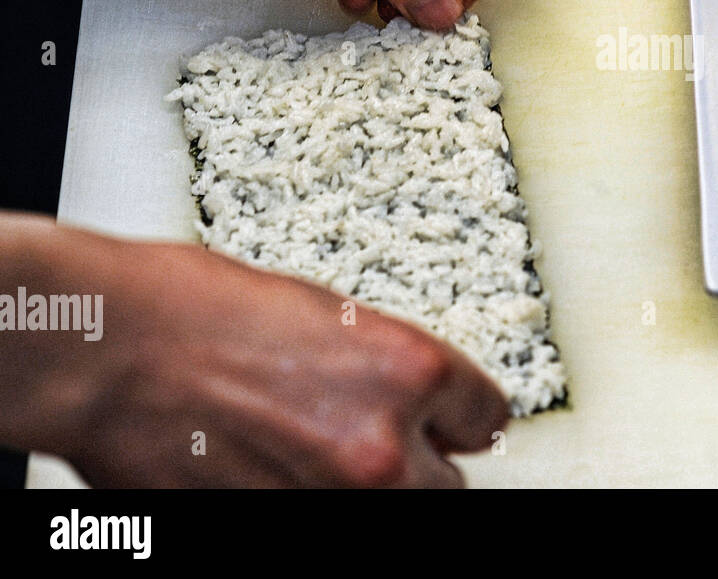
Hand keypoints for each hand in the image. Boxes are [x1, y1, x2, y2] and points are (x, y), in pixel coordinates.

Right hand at [1, 216, 509, 486]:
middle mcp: (381, 447)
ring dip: (364, 491)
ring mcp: (328, 503)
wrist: (108, 350)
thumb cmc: (196, 311)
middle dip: (418, 463)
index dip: (461, 418)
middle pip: (446, 485)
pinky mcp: (271, 530)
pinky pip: (319, 526)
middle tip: (378, 444)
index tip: (453, 423)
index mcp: (410, 371)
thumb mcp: (328, 315)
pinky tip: (273, 472)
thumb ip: (388, 367)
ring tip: (312, 457)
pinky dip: (306, 503)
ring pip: (389, 514)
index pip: (484, 418)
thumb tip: (419, 402)